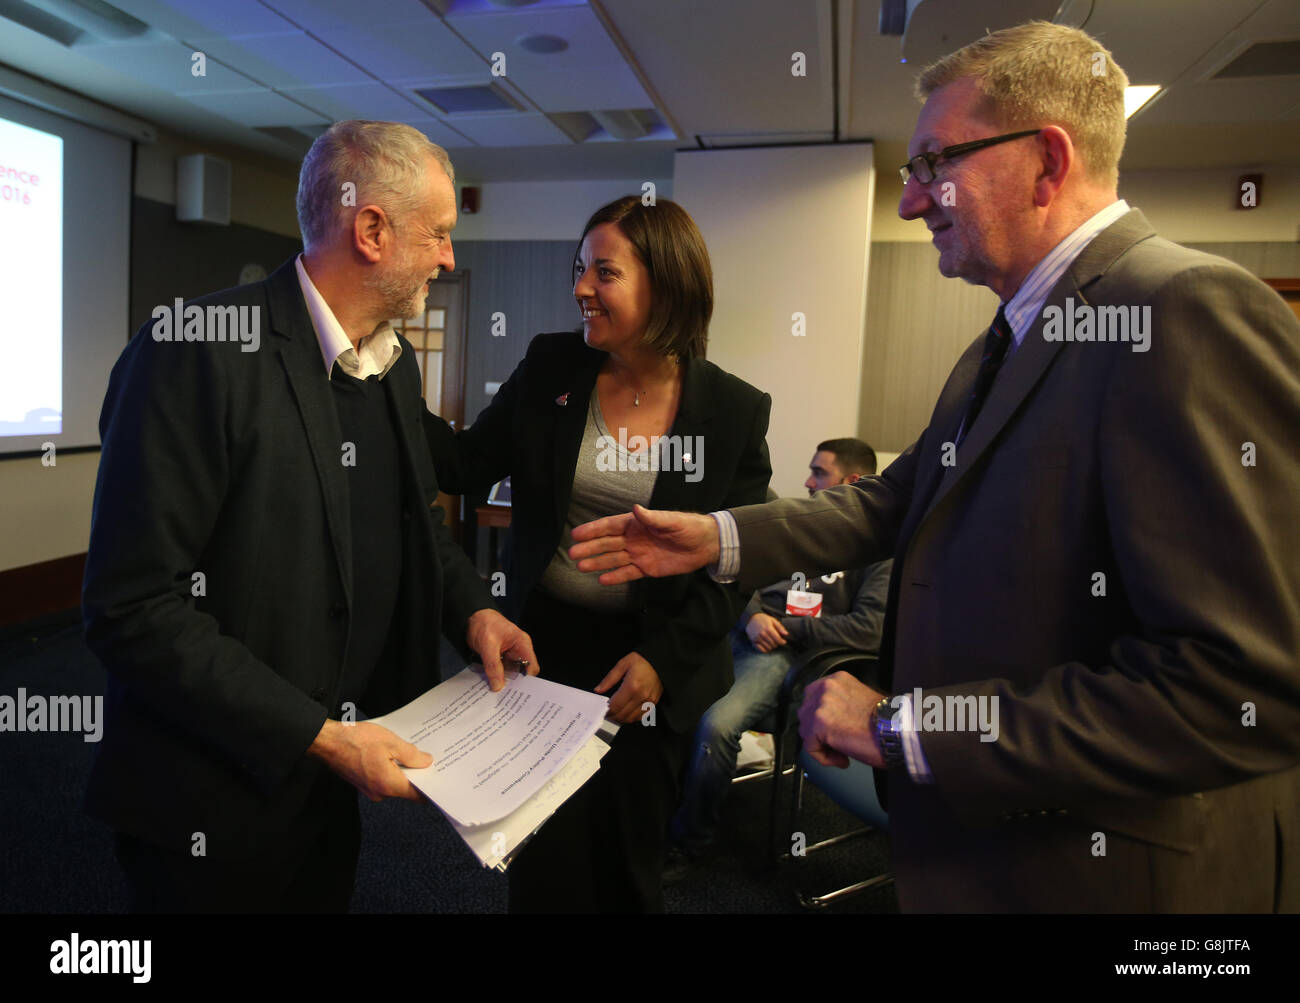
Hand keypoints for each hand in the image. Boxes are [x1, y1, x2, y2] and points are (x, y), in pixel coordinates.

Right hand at [308, 720, 431, 801]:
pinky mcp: (363, 783)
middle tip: (431, 759)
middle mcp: (379, 793)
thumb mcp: (390, 742)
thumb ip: (411, 755)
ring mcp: (370, 789)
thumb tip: (426, 762)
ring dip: (404, 770)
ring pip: (395, 783)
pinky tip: (395, 755)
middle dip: (419, 774)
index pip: (417, 795)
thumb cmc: (355, 740)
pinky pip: (384, 779)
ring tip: (413, 753)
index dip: (431, 787)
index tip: (442, 777)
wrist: (326, 741)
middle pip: (407, 789)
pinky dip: (392, 769)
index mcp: (388, 785)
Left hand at [466, 608, 539, 691]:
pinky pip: (500, 671)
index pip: (532, 667)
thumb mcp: (488, 645)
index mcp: (522, 644)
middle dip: (513, 684)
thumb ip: (493, 665)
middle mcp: (518, 651)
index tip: (517, 692)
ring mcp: (508, 655)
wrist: (471, 617)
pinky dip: (495, 678)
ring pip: (509, 674)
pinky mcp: (499, 658)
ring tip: (495, 694)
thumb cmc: (484, 623)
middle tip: (504, 697)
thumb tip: (498, 686)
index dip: (527, 681)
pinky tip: (489, 685)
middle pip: (521, 673)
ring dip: (502, 682)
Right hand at [569, 504, 719, 584]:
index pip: (610, 526)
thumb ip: (651, 517)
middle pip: (607, 544)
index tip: (576, 534)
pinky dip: (615, 577)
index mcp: (637, 524)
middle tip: (573, 553)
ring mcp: (639, 554)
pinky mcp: (647, 569)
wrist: (705, 545)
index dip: (593, 530)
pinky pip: (628, 573)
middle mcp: (634, 539)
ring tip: (581, 567)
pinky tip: (602, 580)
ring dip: (597, 563)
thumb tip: (634, 509)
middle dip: (590, 548)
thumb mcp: (671, 521)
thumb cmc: (688, 527)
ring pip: (614, 559)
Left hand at [595, 651, 663, 723]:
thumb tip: (598, 690)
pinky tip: (627, 712)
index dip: (607, 711)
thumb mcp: (622, 664)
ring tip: (616, 713)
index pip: (615, 706)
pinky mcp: (653, 703)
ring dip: (621, 719)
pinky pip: (641, 717)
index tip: (603, 710)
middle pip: (622, 715)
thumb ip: (609, 679)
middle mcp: (641, 696)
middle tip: (607, 712)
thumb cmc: (642, 661)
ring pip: (631, 719)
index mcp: (632, 686)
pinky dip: (632, 718)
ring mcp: (648, 701)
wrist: (659, 661)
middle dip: (612, 716)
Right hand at [746, 612, 789, 652]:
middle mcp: (763, 634)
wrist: (751, 618)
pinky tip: (767, 645)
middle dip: (777, 643)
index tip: (783, 641)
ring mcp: (757, 638)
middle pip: (774, 644)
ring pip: (769, 648)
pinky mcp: (753, 641)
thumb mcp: (773, 620)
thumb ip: (780, 627)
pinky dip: (766, 649)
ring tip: (772, 642)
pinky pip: (762, 650)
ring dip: (772, 646)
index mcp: (768, 628)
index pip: (778, 640)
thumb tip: (786, 634)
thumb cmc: (763, 619)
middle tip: (776, 640)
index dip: (782, 642)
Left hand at [798, 672, 886, 768]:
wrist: (897, 730)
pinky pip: (810, 748)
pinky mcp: (819, 723)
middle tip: (838, 744)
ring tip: (842, 752)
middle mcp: (826, 688)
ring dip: (822, 747)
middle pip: (805, 715)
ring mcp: (821, 704)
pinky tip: (843, 758)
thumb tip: (829, 720)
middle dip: (818, 734)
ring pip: (806, 732)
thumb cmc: (887, 721)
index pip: (812, 698)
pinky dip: (824, 758)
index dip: (820, 720)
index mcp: (837, 680)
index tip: (831, 732)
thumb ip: (839, 705)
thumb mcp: (859, 701)